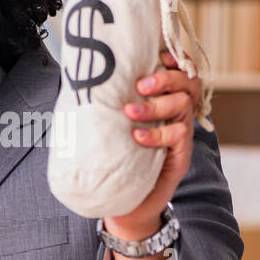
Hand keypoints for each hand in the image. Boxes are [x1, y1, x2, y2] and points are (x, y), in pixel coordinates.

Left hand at [100, 51, 200, 259]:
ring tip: (130, 112)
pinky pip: (179, 135)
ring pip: (184, 104)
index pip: (179, 70)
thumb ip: (103, 103)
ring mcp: (181, 134)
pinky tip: (138, 137)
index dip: (173, 58)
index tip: (155, 54)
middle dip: (165, 78)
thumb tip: (71, 78)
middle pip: (188, 82)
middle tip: (140, 85)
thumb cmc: (117, 160)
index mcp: (163, 99)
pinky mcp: (180, 156)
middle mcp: (177, 114)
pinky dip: (158, 133)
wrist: (128, 204)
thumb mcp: (111, 126)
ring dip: (157, 104)